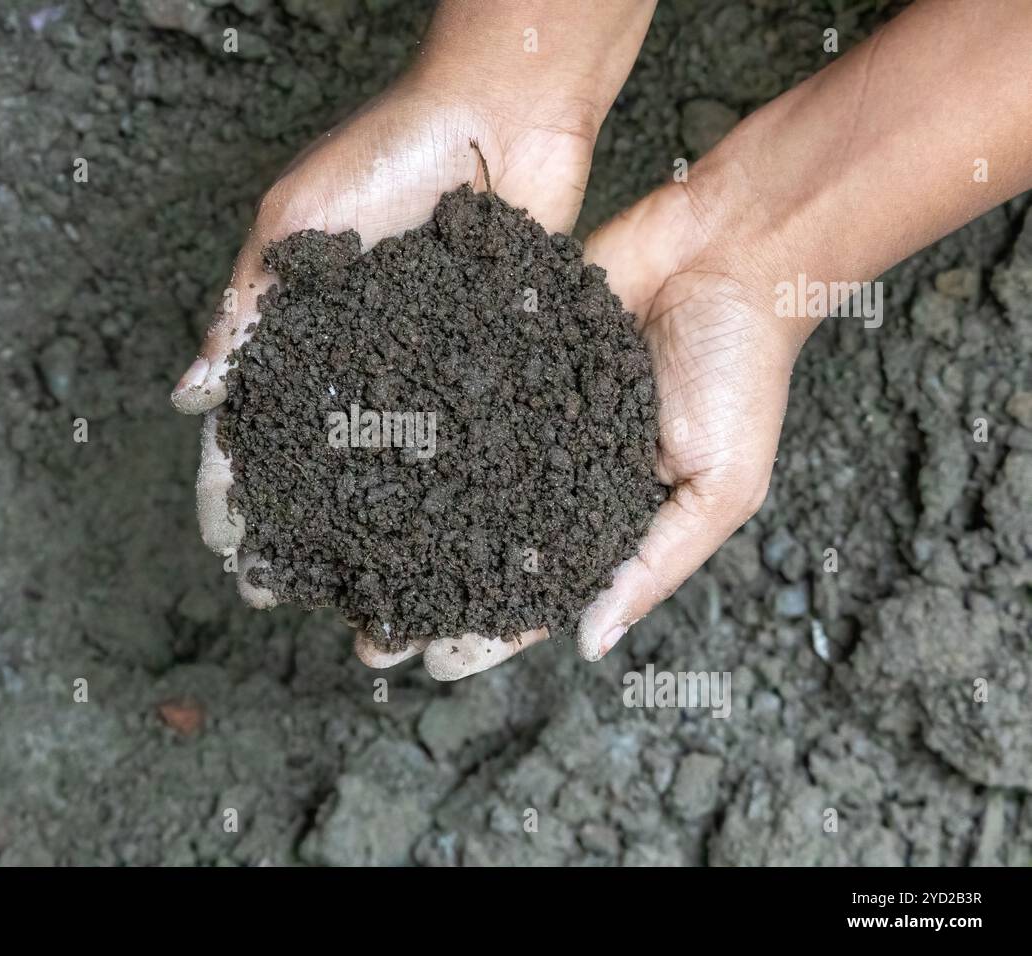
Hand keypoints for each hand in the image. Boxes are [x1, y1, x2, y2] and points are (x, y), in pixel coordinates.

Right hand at [171, 65, 603, 615]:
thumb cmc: (390, 150)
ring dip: (374, 539)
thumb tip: (190, 399)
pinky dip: (453, 501)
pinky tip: (450, 553)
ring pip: (391, 476)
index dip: (234, 490)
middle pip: (318, 469)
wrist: (502, 113)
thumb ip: (247, 308)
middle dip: (298, 535)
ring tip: (368, 601)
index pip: (252, 428)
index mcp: (300, 333)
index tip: (230, 549)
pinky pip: (465, 446)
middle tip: (287, 596)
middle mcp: (357, 364)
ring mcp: (422, 373)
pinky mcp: (486, 371)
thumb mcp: (297, 221)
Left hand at [374, 183, 798, 678]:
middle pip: (480, 544)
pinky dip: (411, 429)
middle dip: (427, 590)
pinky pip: (452, 399)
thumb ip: (657, 563)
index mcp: (609, 514)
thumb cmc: (742, 369)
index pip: (540, 591)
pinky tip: (358, 457)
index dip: (491, 633)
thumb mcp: (721, 485)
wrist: (728, 248)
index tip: (434, 666)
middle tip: (363, 632)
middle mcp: (558, 472)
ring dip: (400, 518)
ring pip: (452, 479)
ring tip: (340, 563)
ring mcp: (526, 414)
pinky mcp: (505, 354)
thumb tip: (592, 645)